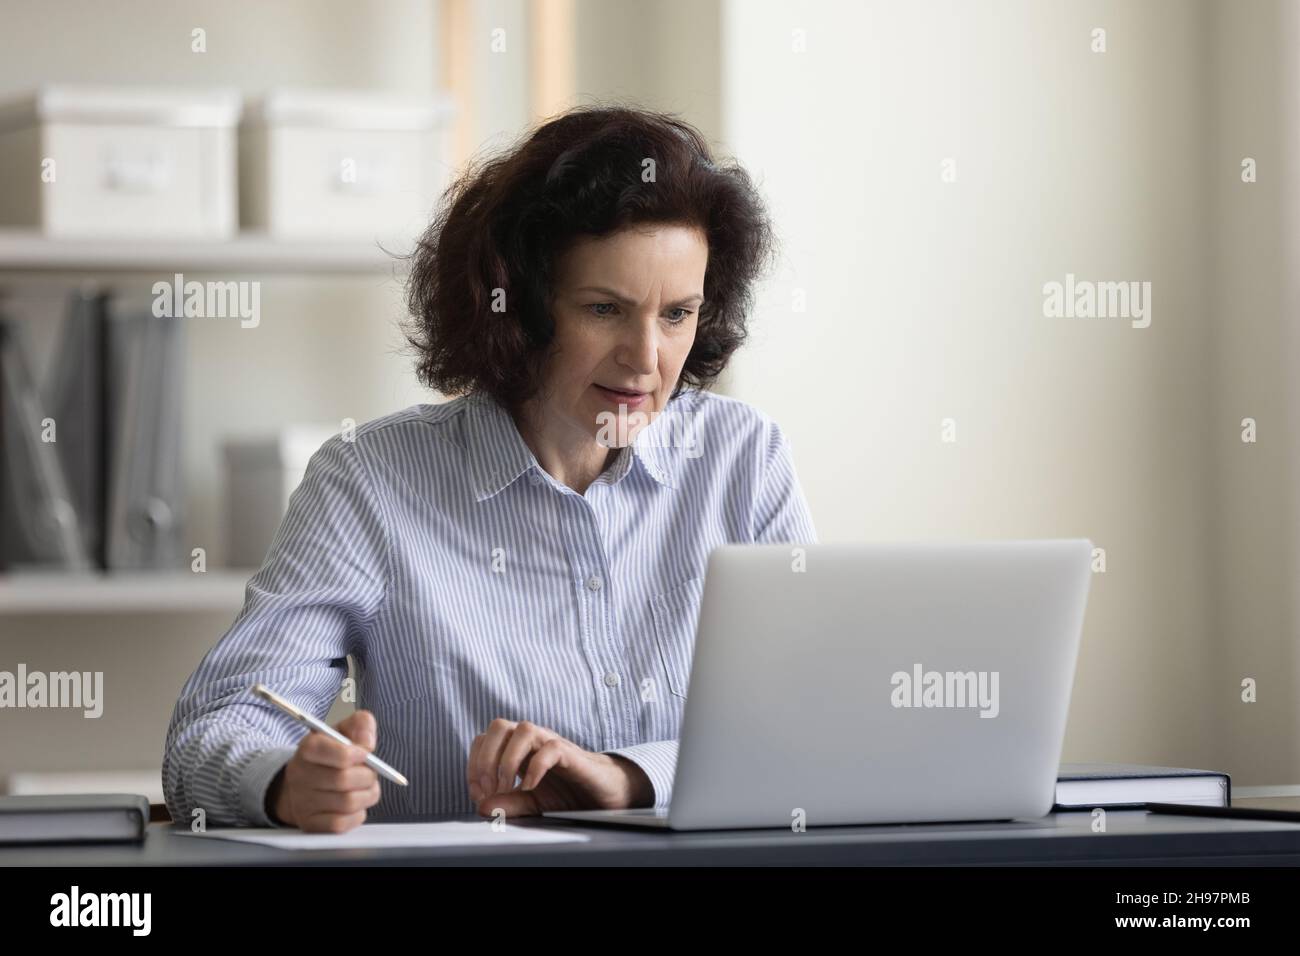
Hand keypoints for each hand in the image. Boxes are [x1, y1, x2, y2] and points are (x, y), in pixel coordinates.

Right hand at [267, 710, 381, 832]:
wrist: (304, 785)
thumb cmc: (331, 755)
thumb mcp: (343, 731)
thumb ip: (360, 725)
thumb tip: (368, 742)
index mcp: (308, 748)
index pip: (333, 752)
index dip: (356, 753)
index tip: (366, 754)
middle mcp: (300, 775)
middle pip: (344, 779)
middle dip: (367, 776)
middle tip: (371, 773)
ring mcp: (302, 802)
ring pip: (347, 802)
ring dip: (367, 795)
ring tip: (365, 788)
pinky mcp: (310, 823)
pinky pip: (342, 823)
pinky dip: (357, 814)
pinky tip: (355, 805)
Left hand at [466, 718, 653, 817]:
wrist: (603, 795)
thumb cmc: (567, 794)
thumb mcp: (531, 803)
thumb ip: (508, 804)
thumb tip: (481, 806)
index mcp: (518, 748)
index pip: (484, 740)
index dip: (474, 765)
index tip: (478, 794)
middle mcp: (533, 740)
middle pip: (498, 726)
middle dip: (486, 758)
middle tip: (489, 788)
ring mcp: (552, 744)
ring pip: (523, 728)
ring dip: (508, 760)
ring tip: (508, 787)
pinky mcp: (571, 754)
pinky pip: (550, 748)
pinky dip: (535, 767)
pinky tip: (530, 786)